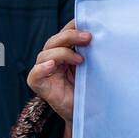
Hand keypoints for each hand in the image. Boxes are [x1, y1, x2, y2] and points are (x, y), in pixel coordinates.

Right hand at [27, 20, 91, 137]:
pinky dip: (42, 68)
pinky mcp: (39, 85)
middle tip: (88, 38)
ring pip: (45, 54)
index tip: (89, 23)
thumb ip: (92, 53)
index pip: (64, 33)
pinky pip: (35, 74)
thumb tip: (104, 35)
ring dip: (62, 53)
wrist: (87, 113)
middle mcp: (52, 59)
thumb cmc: (90, 89)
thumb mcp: (93, 68)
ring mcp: (44, 71)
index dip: (73, 27)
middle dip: (70, 36)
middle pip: (54, 41)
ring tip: (80, 60)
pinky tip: (52, 66)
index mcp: (64, 51)